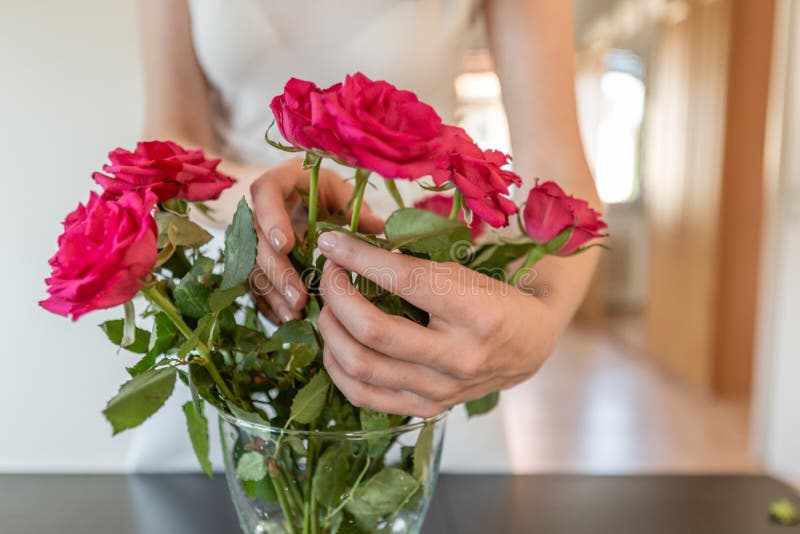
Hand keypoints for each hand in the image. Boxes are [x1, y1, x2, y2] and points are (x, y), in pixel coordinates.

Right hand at [249, 159, 383, 323]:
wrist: (315, 200)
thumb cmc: (332, 194)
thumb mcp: (347, 197)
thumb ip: (358, 212)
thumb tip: (379, 227)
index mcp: (282, 182)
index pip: (266, 193)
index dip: (271, 218)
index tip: (286, 244)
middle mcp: (263, 209)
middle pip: (257, 239)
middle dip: (277, 270)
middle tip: (298, 295)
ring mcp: (258, 237)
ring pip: (255, 266)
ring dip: (274, 293)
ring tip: (295, 314)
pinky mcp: (261, 261)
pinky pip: (259, 285)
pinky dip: (273, 303)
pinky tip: (289, 319)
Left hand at [316, 231, 560, 417]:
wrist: (528, 348)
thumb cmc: (496, 302)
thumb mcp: (466, 273)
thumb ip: (416, 265)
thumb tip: (354, 250)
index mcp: (477, 315)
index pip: (403, 280)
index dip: (358, 257)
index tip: (332, 241)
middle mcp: (459, 359)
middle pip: (372, 330)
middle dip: (337, 294)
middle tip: (329, 272)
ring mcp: (441, 391)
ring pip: (360, 366)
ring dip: (331, 330)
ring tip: (329, 306)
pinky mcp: (427, 409)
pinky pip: (363, 395)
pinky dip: (338, 366)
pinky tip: (335, 343)